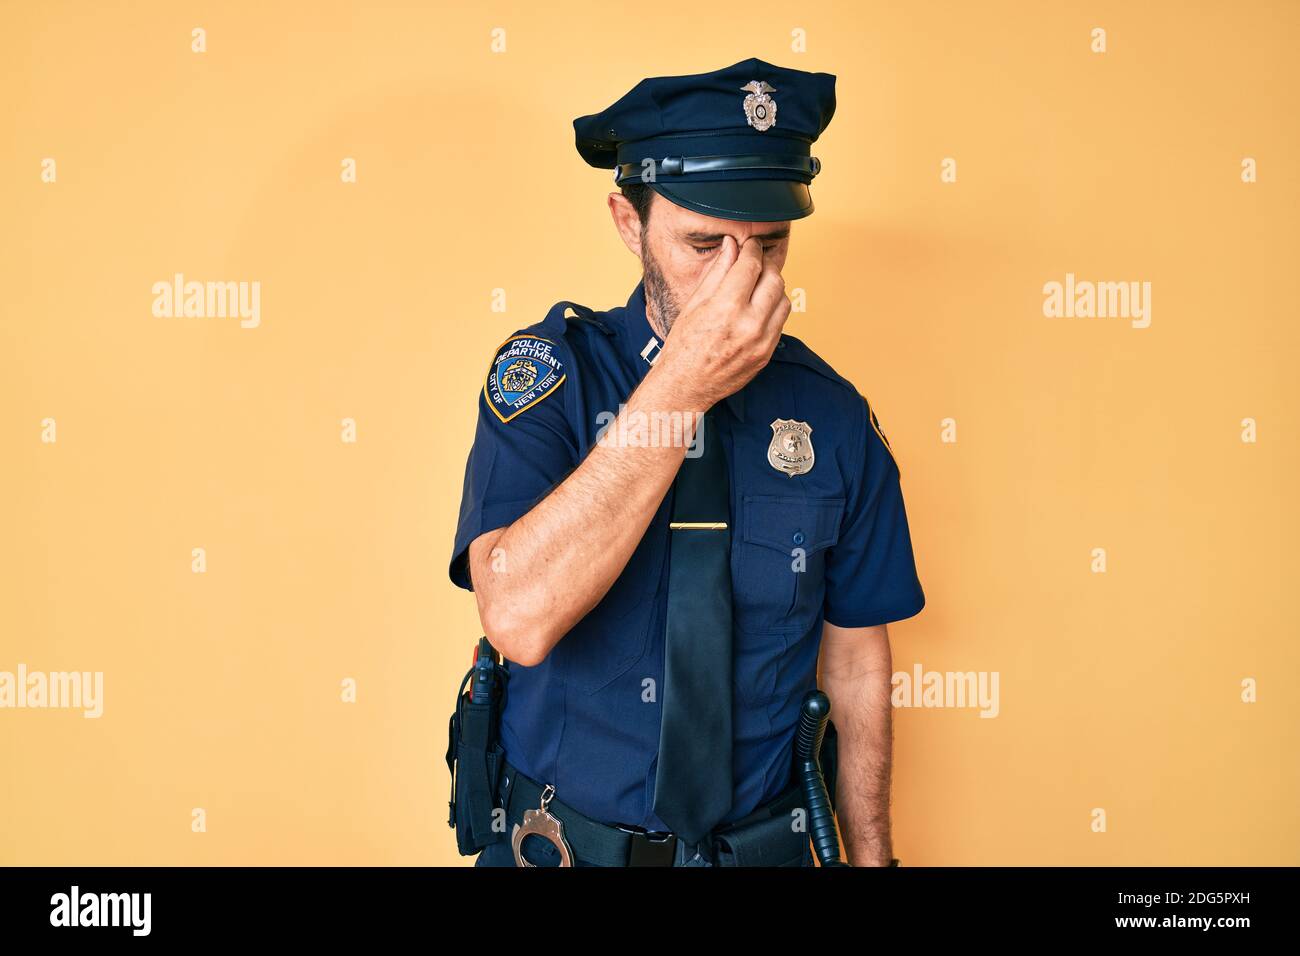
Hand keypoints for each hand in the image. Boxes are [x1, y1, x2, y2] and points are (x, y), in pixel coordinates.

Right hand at [652, 236, 791, 409]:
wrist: (686, 384)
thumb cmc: (684, 345)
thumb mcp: (695, 303)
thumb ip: (718, 272)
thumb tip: (731, 245)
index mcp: (726, 307)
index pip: (752, 265)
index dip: (752, 249)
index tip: (750, 244)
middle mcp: (748, 324)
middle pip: (774, 279)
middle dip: (766, 265)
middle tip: (755, 262)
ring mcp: (761, 341)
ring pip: (784, 299)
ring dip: (773, 287)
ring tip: (756, 287)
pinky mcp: (767, 353)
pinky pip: (781, 322)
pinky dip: (773, 309)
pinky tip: (757, 309)